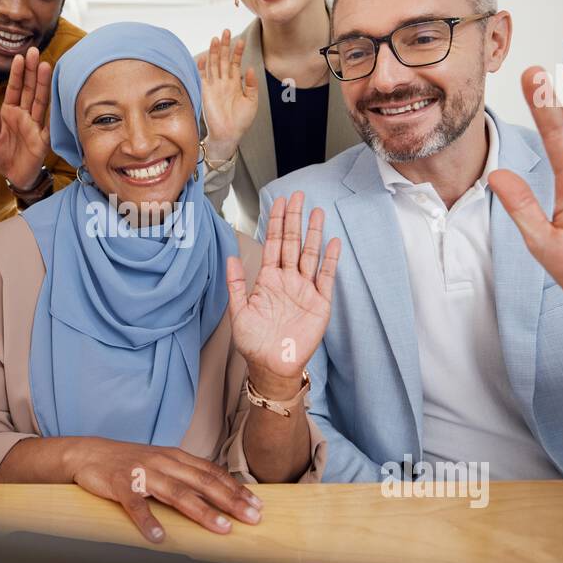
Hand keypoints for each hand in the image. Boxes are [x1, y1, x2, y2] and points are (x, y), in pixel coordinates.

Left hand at [0, 46, 52, 189]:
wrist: (13, 177)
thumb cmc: (1, 156)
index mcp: (10, 112)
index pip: (15, 89)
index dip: (17, 74)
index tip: (19, 57)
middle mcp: (24, 115)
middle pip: (29, 89)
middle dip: (32, 70)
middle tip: (34, 51)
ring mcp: (35, 125)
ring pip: (40, 100)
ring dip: (43, 83)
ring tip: (46, 65)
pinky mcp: (44, 138)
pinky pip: (49, 122)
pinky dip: (53, 109)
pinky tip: (57, 93)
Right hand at [69, 438, 262, 542]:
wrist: (89, 453)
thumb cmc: (129, 462)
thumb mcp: (162, 463)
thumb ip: (185, 475)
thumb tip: (216, 494)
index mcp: (176, 457)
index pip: (213, 472)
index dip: (236, 488)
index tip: (257, 504)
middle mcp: (164, 463)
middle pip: (203, 482)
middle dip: (230, 500)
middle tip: (252, 517)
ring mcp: (143, 473)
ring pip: (177, 493)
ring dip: (201, 511)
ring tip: (221, 528)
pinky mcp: (121, 485)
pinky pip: (136, 505)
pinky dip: (147, 521)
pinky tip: (158, 537)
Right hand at [197, 29, 257, 161]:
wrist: (229, 134)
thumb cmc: (241, 120)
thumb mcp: (252, 101)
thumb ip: (251, 84)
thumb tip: (250, 68)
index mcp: (235, 83)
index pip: (235, 63)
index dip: (237, 52)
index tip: (241, 41)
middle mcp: (223, 82)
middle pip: (223, 59)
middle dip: (224, 46)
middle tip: (226, 31)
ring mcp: (214, 86)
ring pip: (213, 64)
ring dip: (214, 52)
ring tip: (216, 39)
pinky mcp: (205, 92)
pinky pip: (202, 77)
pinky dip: (202, 67)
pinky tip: (204, 56)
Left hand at [227, 191, 340, 395]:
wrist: (272, 367)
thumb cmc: (253, 343)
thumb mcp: (238, 312)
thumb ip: (236, 284)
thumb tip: (230, 257)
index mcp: (268, 280)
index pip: (272, 244)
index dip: (275, 223)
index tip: (279, 202)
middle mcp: (288, 280)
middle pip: (292, 243)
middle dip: (294, 219)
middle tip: (298, 196)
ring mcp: (305, 290)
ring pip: (310, 254)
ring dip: (313, 233)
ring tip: (317, 212)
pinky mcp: (319, 303)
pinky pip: (325, 277)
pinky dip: (329, 259)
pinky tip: (332, 242)